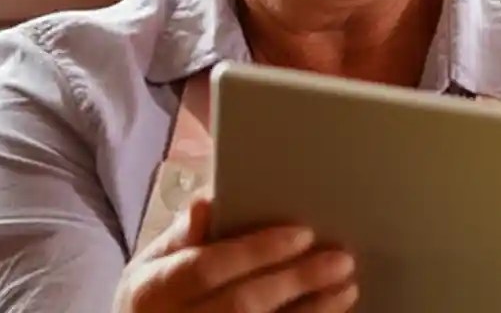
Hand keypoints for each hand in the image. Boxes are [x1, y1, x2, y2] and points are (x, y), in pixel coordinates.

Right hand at [113, 196, 358, 311]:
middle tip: (341, 260)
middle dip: (295, 281)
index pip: (206, 268)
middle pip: (241, 304)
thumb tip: (208, 200)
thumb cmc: (157, 297)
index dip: (256, 251)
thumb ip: (184, 234)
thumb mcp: (155, 264)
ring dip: (310, 311)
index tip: (303, 233)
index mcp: (153, 289)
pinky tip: (333, 312)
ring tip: (346, 287)